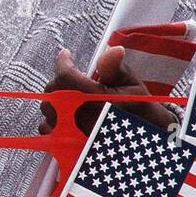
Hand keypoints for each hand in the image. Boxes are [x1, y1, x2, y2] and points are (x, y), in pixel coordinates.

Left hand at [39, 45, 175, 134]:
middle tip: (74, 79)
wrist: (147, 144)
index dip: (64, 62)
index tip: (66, 55)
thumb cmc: (140, 112)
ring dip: (56, 100)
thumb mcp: (133, 87)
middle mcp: (81, 118)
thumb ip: (115, 68)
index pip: (67, 76)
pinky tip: (68, 116)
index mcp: (97, 100)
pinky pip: (48, 130)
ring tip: (73, 98)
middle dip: (61, 81)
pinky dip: (54, 121)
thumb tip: (112, 50)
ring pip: (48, 110)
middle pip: (54, 91)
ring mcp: (73, 135)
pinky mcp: (68, 147)